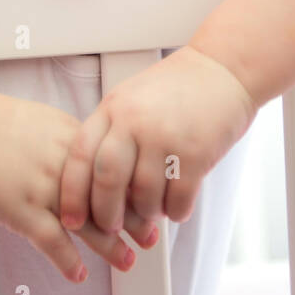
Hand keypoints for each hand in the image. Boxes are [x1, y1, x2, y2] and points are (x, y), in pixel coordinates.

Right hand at [0, 85, 154, 283]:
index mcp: (74, 141)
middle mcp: (66, 165)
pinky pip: (52, 241)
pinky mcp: (21, 209)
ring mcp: (45, 189)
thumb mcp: (45, 119)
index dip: (135, 188)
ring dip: (111, 246)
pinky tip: (79, 273)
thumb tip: (88, 153)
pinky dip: (68, 261)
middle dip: (135, 220)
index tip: (150, 200)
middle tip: (151, 234)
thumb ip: (69, 140)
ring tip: (128, 260)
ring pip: (89, 223)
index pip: (116, 169)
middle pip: (111, 198)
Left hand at [59, 45, 259, 237]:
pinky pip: (178, 198)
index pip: (80, 156)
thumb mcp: (131, 99)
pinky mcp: (196, 151)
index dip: (72, 194)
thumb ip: (111, 133)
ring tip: (153, 211)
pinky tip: (177, 208)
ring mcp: (165, 135)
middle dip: (106, 213)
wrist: (224, 68)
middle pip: (107, 179)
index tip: (71, 219)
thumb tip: (93, 184)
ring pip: (144, 194)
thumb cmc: (177, 88)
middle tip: (111, 227)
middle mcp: (135, 120)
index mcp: (113, 108)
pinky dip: (176, 211)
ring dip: (147, 212)